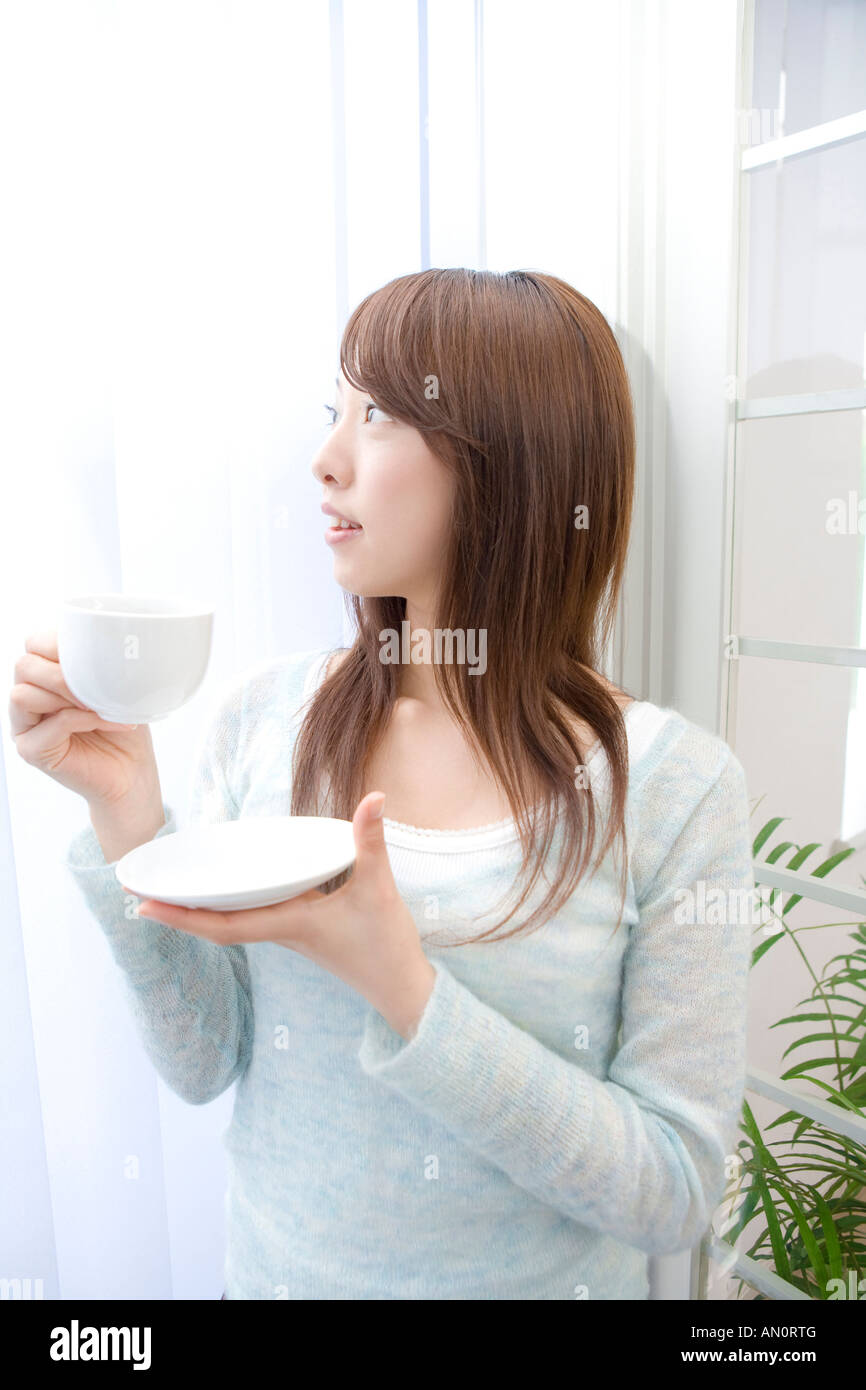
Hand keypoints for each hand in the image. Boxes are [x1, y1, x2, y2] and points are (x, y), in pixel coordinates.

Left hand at [120, 792, 435, 1039]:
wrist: (401, 988)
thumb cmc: (386, 946)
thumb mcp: (379, 888)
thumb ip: (371, 841)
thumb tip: (373, 797)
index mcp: (289, 924)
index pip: (223, 925)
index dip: (182, 915)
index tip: (144, 906)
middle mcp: (281, 931)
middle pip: (215, 924)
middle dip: (176, 910)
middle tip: (136, 893)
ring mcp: (289, 933)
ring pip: (232, 921)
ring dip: (198, 909)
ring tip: (168, 890)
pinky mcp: (301, 931)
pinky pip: (252, 918)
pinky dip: (229, 906)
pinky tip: (226, 889)